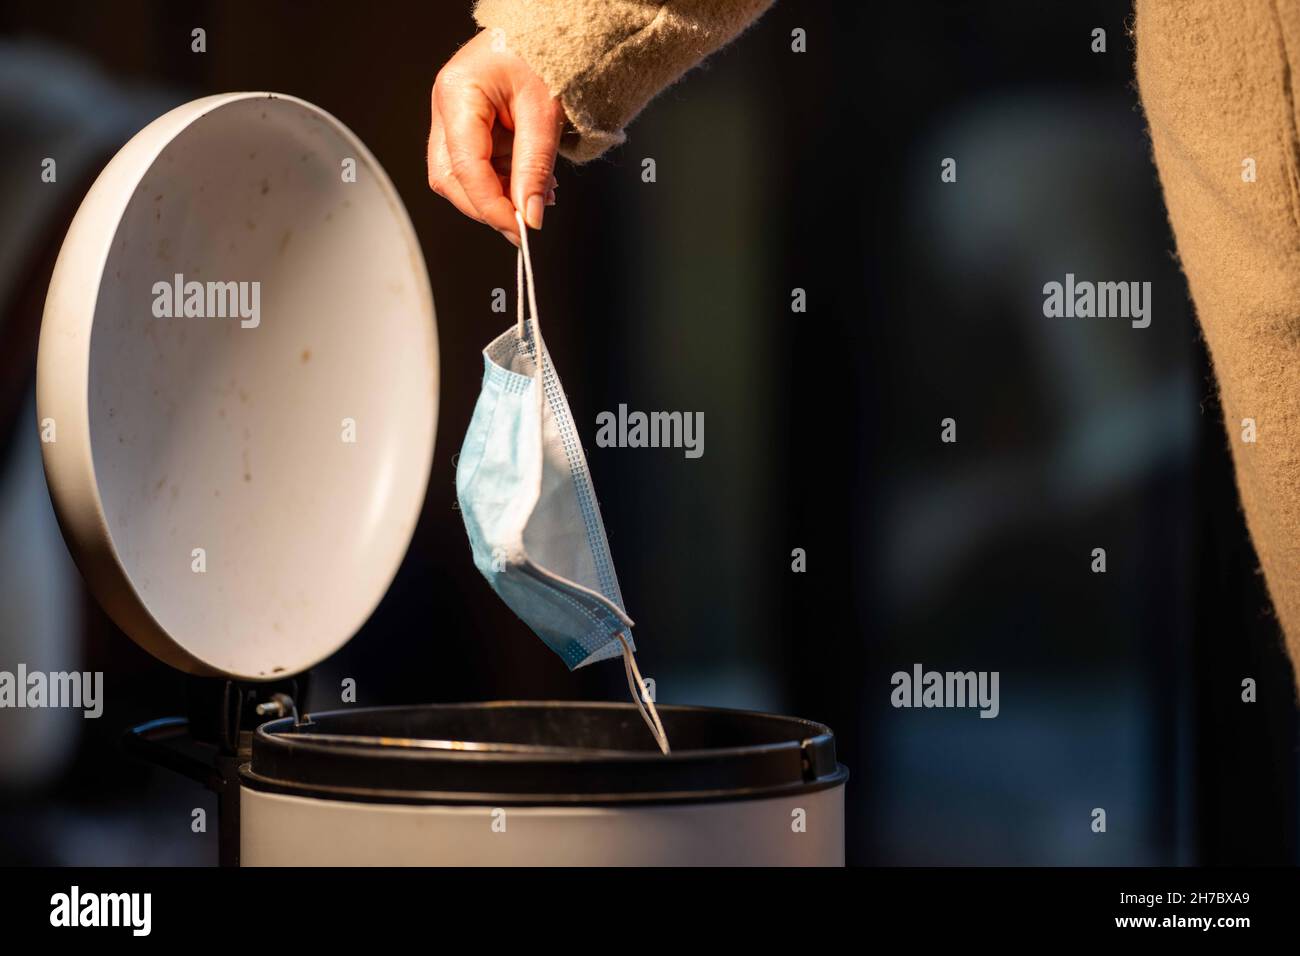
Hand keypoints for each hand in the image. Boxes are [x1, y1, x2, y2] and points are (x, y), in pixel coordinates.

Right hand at [428, 30, 562, 244]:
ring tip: (540, 195)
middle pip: (452, 177)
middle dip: (488, 205)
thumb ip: (534, 167)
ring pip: (463, 175)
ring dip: (500, 194)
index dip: (491, 206)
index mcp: (457, 93)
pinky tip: (533, 181)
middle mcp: (447, 104)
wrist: (550, 26)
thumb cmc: (543, 49)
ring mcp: (455, 113)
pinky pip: (479, 163)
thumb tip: (529, 214)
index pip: (465, 167)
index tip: (520, 228)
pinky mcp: (470, 121)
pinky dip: (505, 179)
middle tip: (526, 221)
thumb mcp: (545, 112)